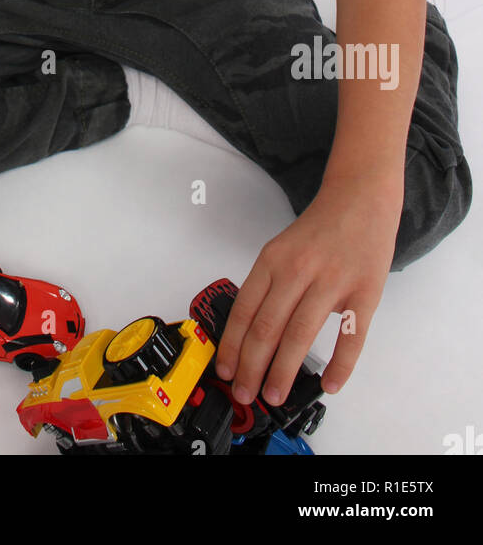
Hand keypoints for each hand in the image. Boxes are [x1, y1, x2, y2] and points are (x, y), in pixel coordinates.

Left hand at [214, 183, 402, 406]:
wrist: (361, 197)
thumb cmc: (320, 228)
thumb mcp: (282, 248)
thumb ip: (269, 285)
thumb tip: (251, 334)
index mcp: (273, 259)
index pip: (245, 310)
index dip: (232, 345)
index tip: (226, 371)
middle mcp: (298, 270)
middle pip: (268, 328)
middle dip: (253, 367)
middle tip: (247, 394)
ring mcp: (333, 281)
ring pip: (301, 335)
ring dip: (284, 371)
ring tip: (275, 395)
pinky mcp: (365, 292)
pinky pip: (352, 336)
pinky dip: (340, 365)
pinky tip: (329, 384)